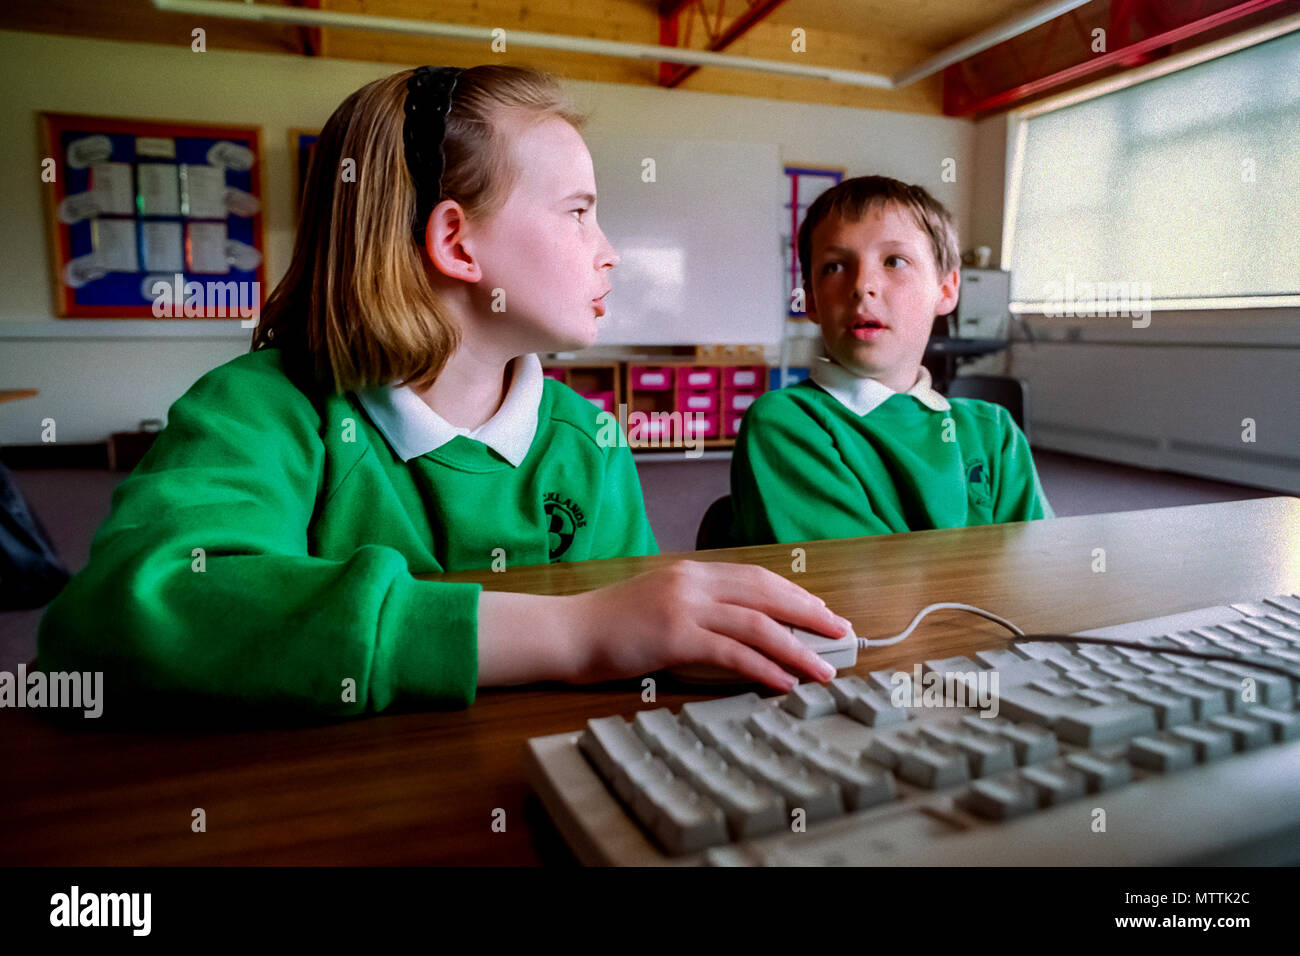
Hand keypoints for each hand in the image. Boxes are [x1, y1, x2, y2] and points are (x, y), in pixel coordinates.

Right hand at [564, 559, 852, 690]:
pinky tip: (785, 682)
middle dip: (809, 614)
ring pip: (758, 625)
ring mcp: (684, 607)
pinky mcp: (675, 636)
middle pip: (767, 594)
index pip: (756, 577)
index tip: (820, 610)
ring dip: (797, 648)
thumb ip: (696, 606)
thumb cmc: (609, 625)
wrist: (567, 632)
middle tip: (841, 633)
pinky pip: (733, 653)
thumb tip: (738, 627)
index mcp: (691, 571)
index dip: (794, 594)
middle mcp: (693, 582)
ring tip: (824, 668)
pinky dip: (765, 668)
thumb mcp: (658, 601)